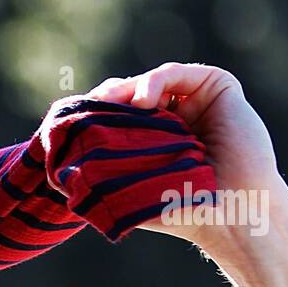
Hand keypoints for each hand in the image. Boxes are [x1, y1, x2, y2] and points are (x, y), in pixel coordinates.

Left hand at [88, 62, 287, 245]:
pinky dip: (154, 82)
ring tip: (114, 106)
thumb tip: (56, 165)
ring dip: (125, 90)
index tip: (72, 126)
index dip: (94, 115)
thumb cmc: (183, 209)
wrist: (232, 213)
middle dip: (105, 100)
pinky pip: (176, 73)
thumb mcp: (131, 187)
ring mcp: (196, 101)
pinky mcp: (217, 87)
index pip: (115, 116)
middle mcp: (174, 118)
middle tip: (88, 110)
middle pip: (127, 95)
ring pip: (147, 82)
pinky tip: (143, 102)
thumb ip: (101, 171)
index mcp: (152, 140)